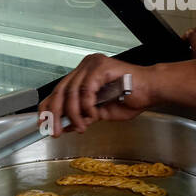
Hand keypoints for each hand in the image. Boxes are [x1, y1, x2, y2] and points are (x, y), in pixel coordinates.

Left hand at [39, 54, 153, 135]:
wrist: (152, 91)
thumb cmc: (132, 98)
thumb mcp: (101, 112)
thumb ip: (83, 116)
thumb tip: (64, 126)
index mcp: (84, 75)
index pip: (58, 90)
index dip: (48, 107)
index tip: (42, 123)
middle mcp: (85, 66)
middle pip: (60, 90)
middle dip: (55, 114)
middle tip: (56, 131)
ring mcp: (92, 64)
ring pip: (71, 92)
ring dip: (74, 114)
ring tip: (81, 126)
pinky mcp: (101, 67)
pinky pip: (86, 90)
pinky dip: (87, 106)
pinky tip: (93, 114)